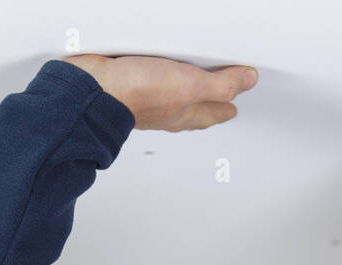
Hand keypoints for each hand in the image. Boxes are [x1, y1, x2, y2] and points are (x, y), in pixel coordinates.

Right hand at [62, 54, 257, 130]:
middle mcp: (168, 110)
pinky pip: (151, 83)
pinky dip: (160, 80)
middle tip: (222, 101)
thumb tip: (248, 80)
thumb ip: (220, 84)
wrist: (93, 90)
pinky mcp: (129, 84)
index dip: (230, 104)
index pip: (216, 111)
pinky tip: (156, 73)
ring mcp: (148, 99)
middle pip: (196, 108)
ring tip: (196, 89)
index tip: (238, 101)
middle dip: (211, 105)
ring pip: (174, 98)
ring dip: (186, 95)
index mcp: (186, 113)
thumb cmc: (136, 93)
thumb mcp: (189, 86)